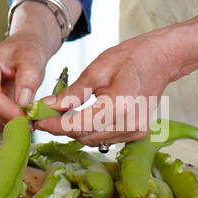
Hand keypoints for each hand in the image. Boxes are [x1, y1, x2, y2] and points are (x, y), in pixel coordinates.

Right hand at [0, 31, 51, 132]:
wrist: (24, 49)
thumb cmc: (26, 50)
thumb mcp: (33, 58)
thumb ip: (28, 78)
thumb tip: (23, 102)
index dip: (8, 111)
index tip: (28, 118)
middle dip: (9, 118)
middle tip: (32, 119)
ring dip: (8, 122)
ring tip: (28, 114)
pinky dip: (5, 122)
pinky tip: (19, 113)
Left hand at [40, 30, 176, 145]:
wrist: (162, 59)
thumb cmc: (129, 58)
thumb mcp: (96, 70)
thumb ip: (72, 94)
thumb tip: (46, 107)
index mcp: (119, 105)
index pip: (78, 125)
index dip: (53, 125)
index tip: (35, 119)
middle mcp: (130, 124)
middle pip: (84, 136)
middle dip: (60, 128)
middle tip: (41, 116)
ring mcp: (136, 132)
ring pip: (93, 140)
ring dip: (74, 130)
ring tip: (57, 115)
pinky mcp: (138, 134)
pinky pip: (105, 138)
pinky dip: (90, 130)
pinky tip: (80, 117)